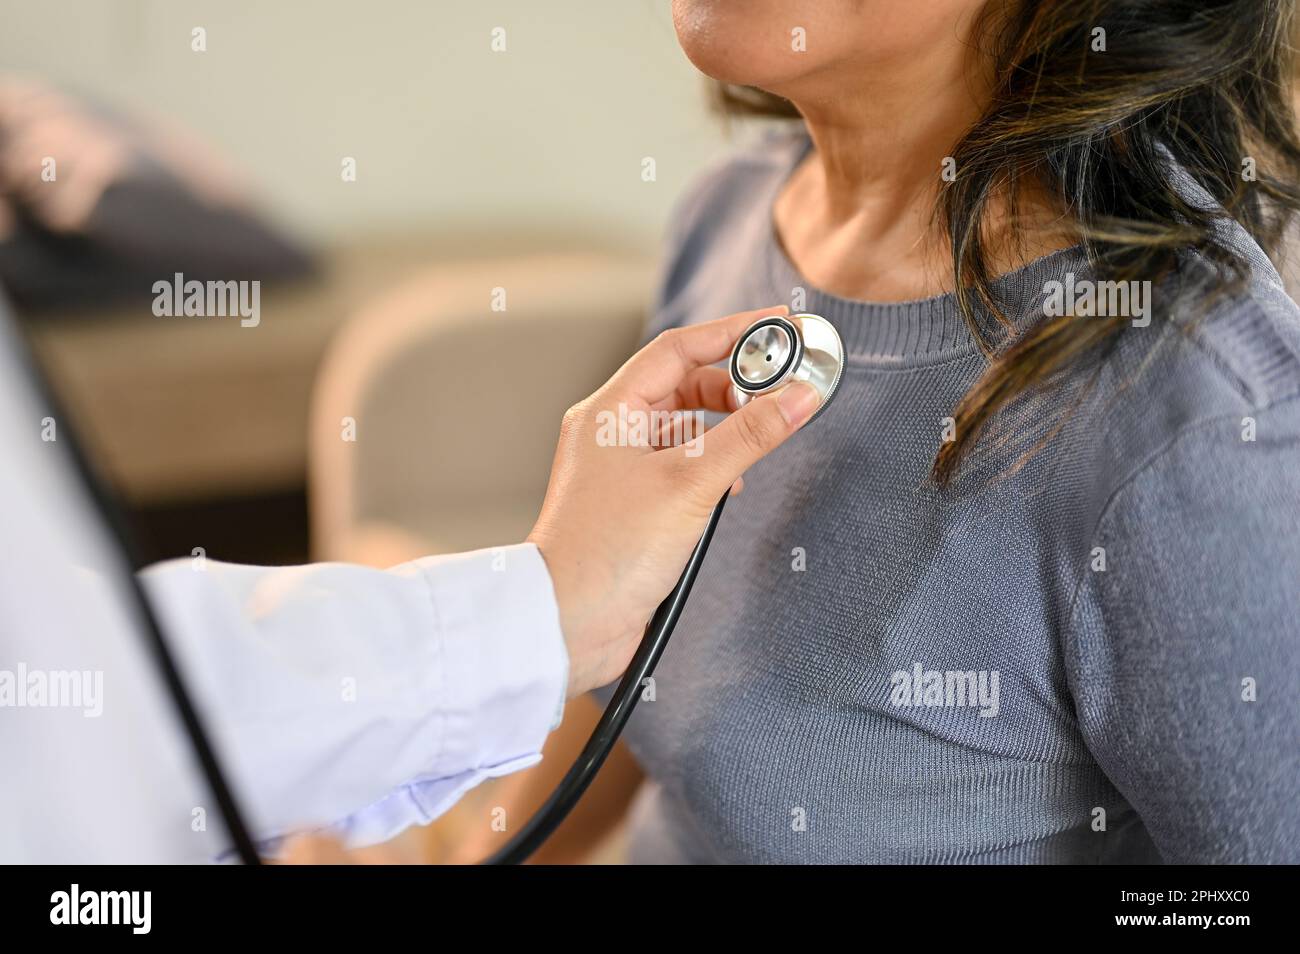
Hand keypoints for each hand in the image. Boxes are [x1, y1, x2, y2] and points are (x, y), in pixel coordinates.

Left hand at [529, 305, 820, 695]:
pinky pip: (679, 466)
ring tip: (758, 440)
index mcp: (609, 411)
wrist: (567, 625)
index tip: (781, 324)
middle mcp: (609, 433)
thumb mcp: (691, 484)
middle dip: (733, 385)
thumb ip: (750, 436)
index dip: (732, 333)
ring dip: (724, 430)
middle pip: (682, 386)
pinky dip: (710, 467)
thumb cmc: (609, 551)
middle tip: (780, 388)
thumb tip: (800, 393)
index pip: (678, 350)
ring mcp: (619, 470)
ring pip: (683, 428)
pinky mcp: (632, 505)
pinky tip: (729, 489)